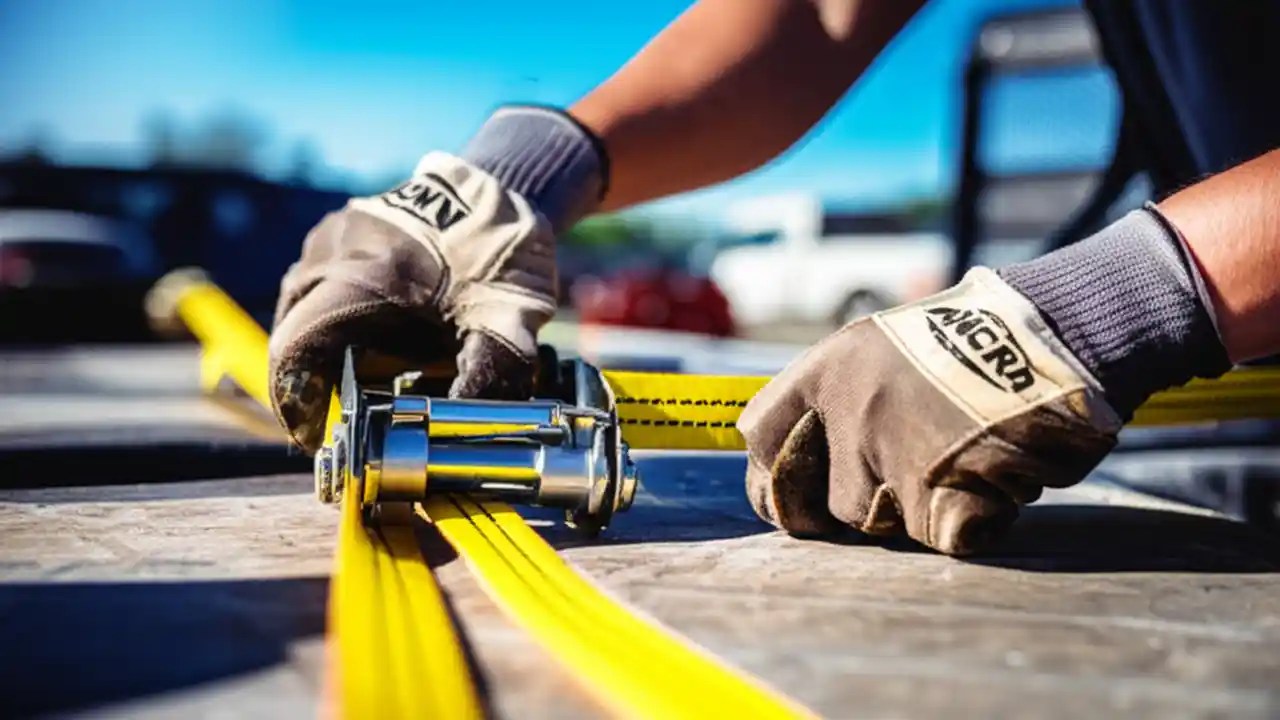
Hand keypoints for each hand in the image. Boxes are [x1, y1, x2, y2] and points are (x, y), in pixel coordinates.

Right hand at [268, 151, 557, 450]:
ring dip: (326, 353)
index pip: (297, 348)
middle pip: (294, 336)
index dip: (296, 401)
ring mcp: (329, 239)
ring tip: (370, 384)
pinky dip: (337, 324)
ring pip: (303, 313)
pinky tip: (378, 344)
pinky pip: (318, 290)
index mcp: (364, 274)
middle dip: (313, 384)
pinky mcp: (336, 236)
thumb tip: (463, 434)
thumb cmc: (503, 251)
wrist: (506, 185)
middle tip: (350, 422)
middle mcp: (332, 252)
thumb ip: (487, 377)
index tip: (316, 436)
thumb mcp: (508, 319)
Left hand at [737, 268, 1122, 555]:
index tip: (794, 496)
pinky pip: (940, 538)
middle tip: (907, 477)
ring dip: (922, 509)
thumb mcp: (885, 347)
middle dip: (859, 506)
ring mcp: (893, 449)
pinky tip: (995, 475)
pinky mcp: (943, 487)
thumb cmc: (979, 342)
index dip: (773, 477)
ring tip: (965, 456)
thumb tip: (792, 465)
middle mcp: (849, 408)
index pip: (760, 436)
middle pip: (822, 502)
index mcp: (828, 368)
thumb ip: (839, 401)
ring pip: (882, 524)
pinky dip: (972, 521)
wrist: (1062, 325)